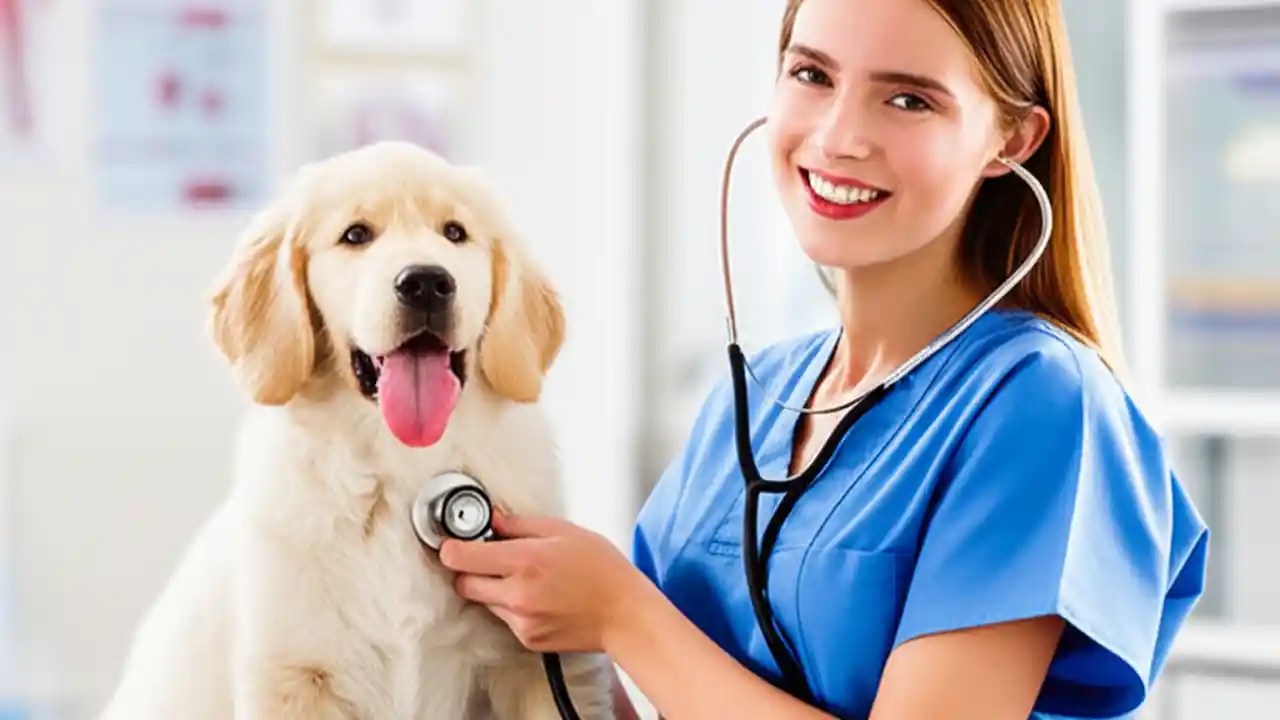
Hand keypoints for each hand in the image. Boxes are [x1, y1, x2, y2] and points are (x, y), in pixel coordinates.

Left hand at [438, 509, 643, 653]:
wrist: (624, 615)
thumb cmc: (603, 570)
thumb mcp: (564, 531)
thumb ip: (520, 524)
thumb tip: (492, 518)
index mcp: (525, 561)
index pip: (461, 557)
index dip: (452, 548)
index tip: (454, 542)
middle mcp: (517, 594)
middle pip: (463, 583)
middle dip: (469, 569)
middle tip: (488, 558)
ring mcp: (521, 620)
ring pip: (483, 601)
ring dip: (491, 588)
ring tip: (525, 578)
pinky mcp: (527, 639)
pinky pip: (503, 618)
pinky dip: (511, 606)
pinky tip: (538, 597)